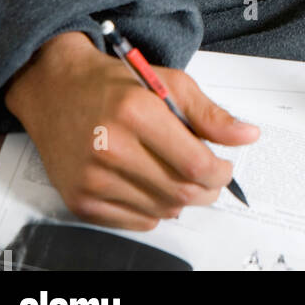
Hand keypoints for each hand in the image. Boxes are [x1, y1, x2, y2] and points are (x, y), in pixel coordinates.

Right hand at [4, 31, 260, 230]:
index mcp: (137, 112)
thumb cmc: (113, 84)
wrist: (56, 90)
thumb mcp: (168, 83)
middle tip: (210, 177)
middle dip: (207, 190)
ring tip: (178, 176)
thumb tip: (247, 135)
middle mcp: (111, 148)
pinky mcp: (80, 200)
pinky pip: (135, 222)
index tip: (225, 166)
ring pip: (161, 211)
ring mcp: (92, 178)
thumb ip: (210, 114)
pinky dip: (154, 210)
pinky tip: (152, 185)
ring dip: (181, 200)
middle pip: (180, 193)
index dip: (221, 172)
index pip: (195, 164)